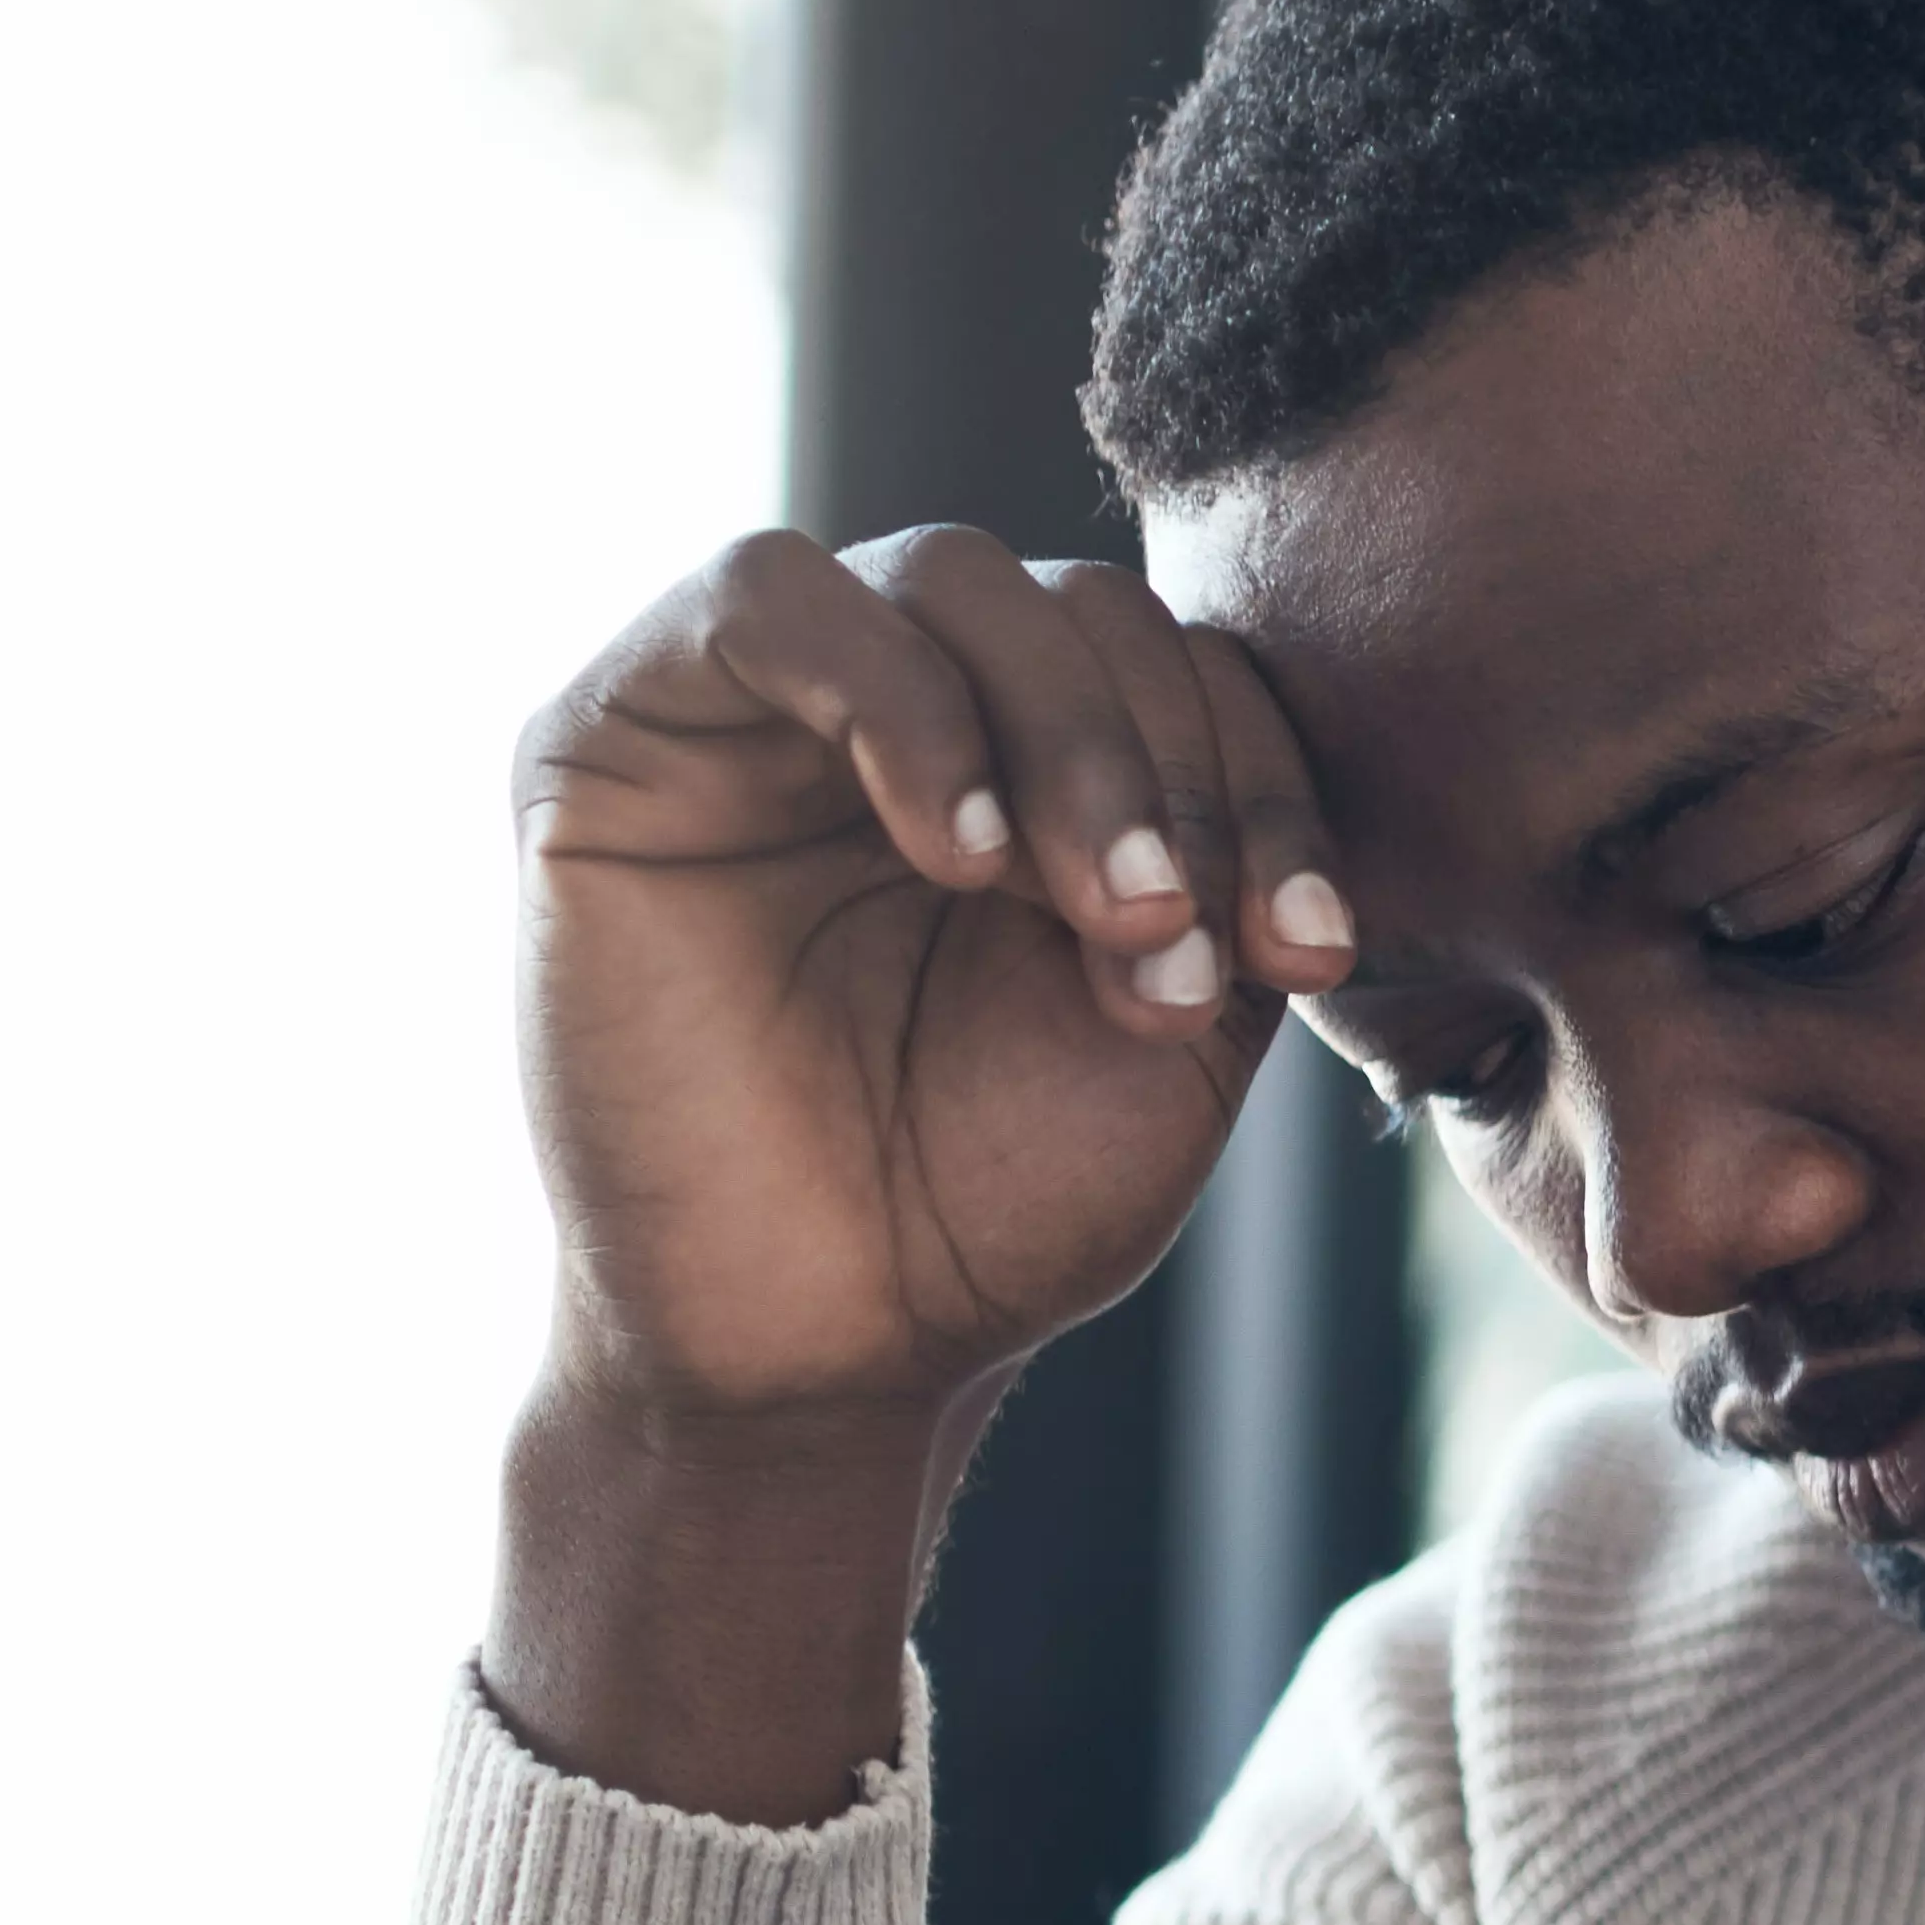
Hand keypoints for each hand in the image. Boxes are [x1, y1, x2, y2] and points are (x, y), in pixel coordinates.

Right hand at [511, 523, 1359, 1433]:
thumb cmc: (992, 1198)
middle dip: (1168, 767)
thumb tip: (1291, 730)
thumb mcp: (1182, 1022)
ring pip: (946, 576)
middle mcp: (907, 713)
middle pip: (1080, 606)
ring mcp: (758, 709)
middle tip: (1177, 936)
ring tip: (1101, 910)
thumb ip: (1232, 864)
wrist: (821, 1347)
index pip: (1185, 667)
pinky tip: (961, 851)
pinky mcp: (617, 731)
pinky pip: (762, 596)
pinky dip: (899, 700)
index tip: (1306, 951)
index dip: (1266, 779)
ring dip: (1063, 735)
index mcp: (1043, 769)